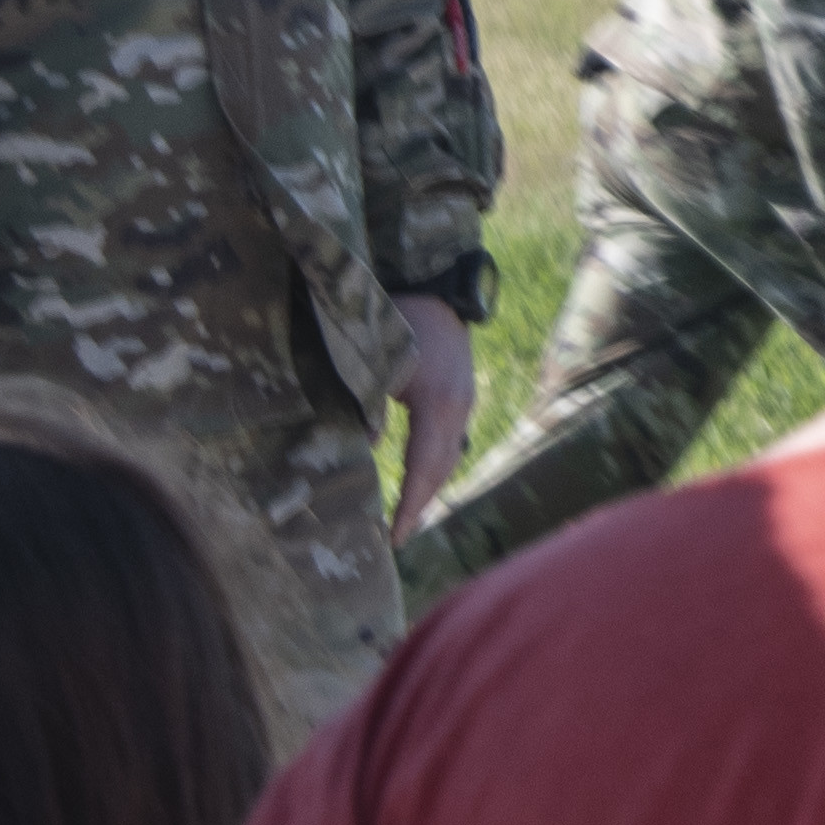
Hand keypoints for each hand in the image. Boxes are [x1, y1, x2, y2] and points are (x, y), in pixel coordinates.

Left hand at [391, 291, 477, 535]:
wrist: (435, 287)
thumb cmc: (402, 319)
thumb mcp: (378, 363)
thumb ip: (368, 407)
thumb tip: (361, 450)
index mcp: (439, 405)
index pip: (424, 469)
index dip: (410, 506)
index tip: (395, 538)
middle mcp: (459, 410)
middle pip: (440, 470)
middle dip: (420, 504)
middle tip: (397, 535)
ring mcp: (463, 403)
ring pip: (446, 458)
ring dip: (427, 486)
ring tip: (406, 514)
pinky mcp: (459, 396)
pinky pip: (447, 442)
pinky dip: (431, 464)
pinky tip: (415, 475)